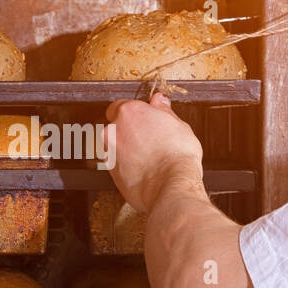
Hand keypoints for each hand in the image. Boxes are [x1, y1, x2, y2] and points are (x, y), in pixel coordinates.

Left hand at [104, 93, 205, 212]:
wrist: (171, 185)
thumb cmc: (177, 156)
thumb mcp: (178, 125)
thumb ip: (163, 111)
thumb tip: (159, 101)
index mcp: (129, 112)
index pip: (120, 106)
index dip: (134, 114)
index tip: (144, 120)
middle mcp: (113, 129)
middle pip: (115, 126)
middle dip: (128, 132)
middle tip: (149, 140)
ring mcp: (108, 151)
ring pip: (114, 145)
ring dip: (126, 149)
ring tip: (148, 157)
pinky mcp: (109, 172)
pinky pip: (116, 163)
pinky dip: (125, 165)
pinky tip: (142, 169)